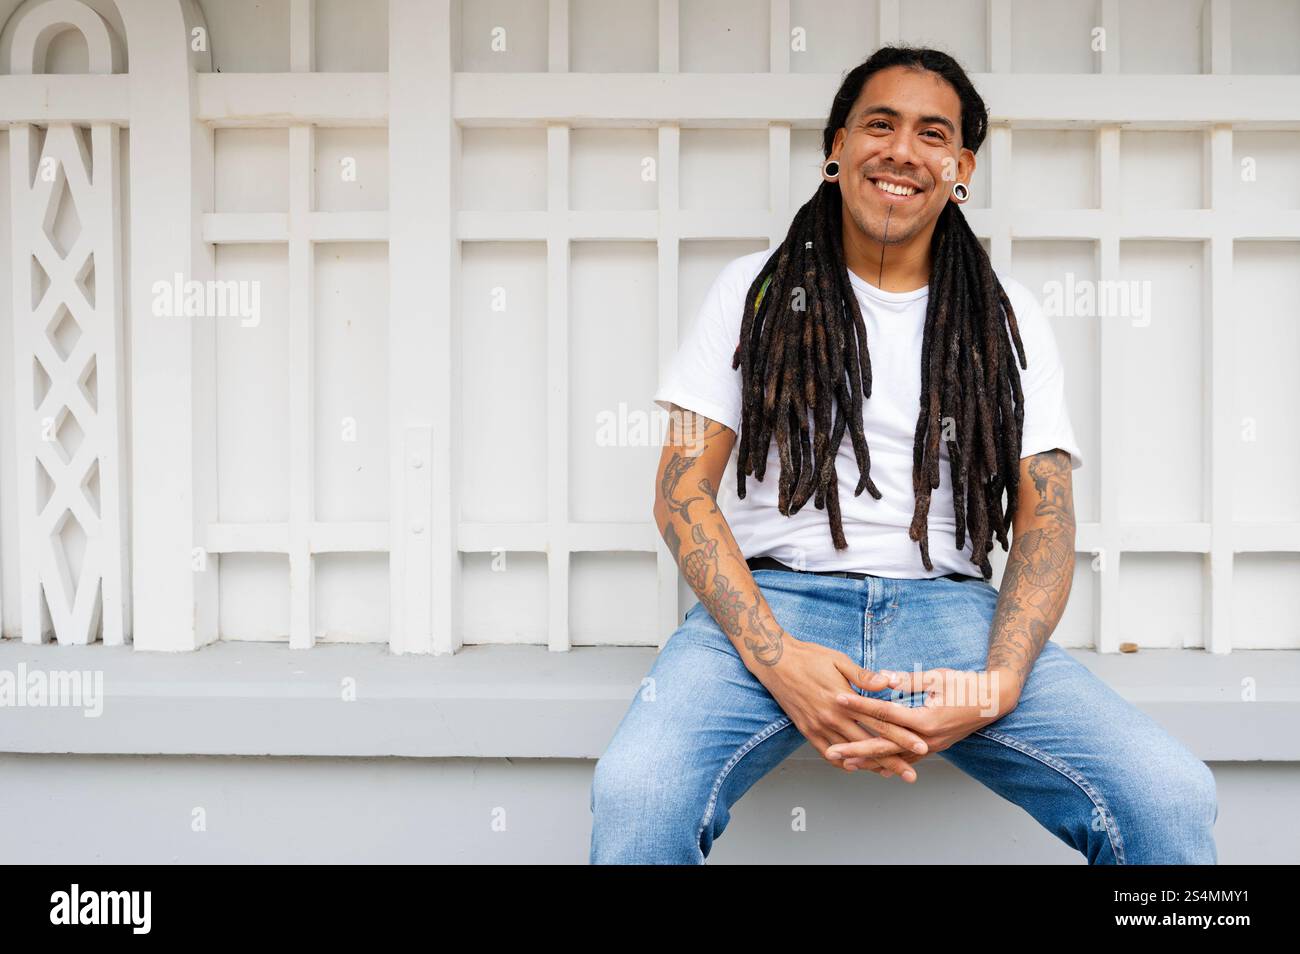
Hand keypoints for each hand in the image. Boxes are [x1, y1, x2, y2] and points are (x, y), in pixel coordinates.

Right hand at [754, 637, 932, 777]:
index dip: (902, 736)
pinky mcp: (806, 730)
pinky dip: (843, 762)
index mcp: (844, 700)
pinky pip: (827, 753)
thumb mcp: (839, 660)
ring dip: (870, 765)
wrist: (775, 662)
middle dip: (892, 760)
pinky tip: (855, 767)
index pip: (880, 722)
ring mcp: (818, 726)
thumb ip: (865, 676)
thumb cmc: (809, 657)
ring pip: (850, 753)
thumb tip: (891, 682)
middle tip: (911, 774)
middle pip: (868, 744)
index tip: (921, 747)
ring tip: (888, 774)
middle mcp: (832, 717)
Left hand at [825, 667, 1019, 778]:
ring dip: (869, 760)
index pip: (885, 713)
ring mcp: (932, 746)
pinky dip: (890, 763)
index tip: (838, 700)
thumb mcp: (937, 677)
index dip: (860, 706)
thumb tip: (882, 678)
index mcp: (926, 718)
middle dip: (856, 748)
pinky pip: (908, 759)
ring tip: (845, 762)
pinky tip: (875, 767)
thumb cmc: (966, 684)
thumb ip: (907, 680)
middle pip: (884, 745)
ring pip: (895, 757)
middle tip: (832, 751)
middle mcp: (927, 738)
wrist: (995, 700)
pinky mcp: (935, 747)